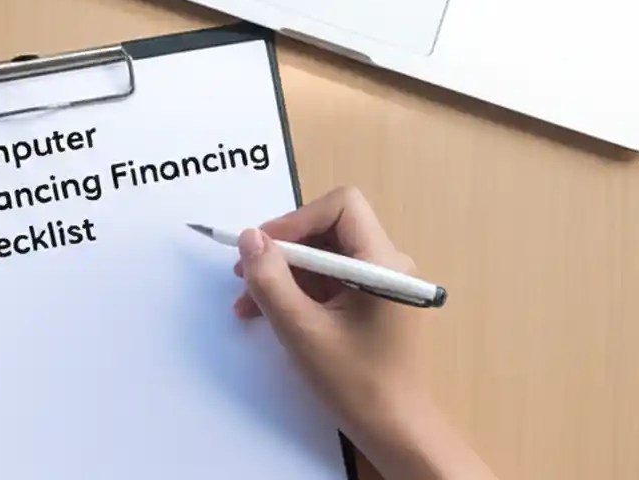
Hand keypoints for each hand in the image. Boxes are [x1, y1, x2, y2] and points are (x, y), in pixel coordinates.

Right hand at [234, 187, 495, 479]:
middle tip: (244, 273)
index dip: (297, 219)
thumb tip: (249, 237)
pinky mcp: (372, 302)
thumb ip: (271, 280)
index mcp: (384, 264)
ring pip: (324, 257)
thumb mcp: (302, 331)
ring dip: (284, 273)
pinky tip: (268, 313)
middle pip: (329, 230)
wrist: (394, 430)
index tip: (264, 247)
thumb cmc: (355, 383)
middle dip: (283, 249)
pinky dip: (298, 291)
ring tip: (247, 302)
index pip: (341, 207)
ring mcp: (382, 283)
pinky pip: (330, 280)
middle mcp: (389, 264)